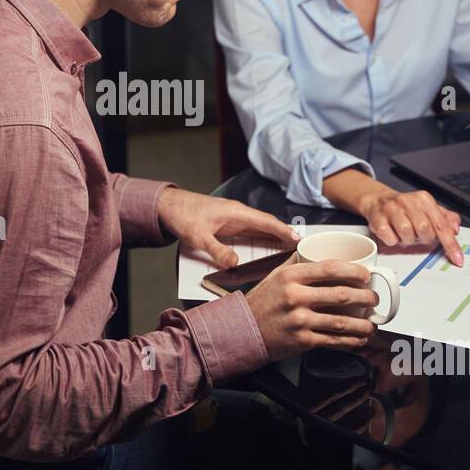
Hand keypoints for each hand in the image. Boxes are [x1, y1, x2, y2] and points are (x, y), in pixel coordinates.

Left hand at [155, 187, 299, 267]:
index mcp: (236, 213)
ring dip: (273, 237)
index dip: (283, 231)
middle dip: (283, 235)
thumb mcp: (198, 236)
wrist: (168, 205)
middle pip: (266, 225)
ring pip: (258, 228)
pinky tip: (265, 246)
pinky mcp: (227, 224)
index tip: (298, 239)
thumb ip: (217, 250)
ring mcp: (233, 218)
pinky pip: (248, 232)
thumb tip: (234, 263)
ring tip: (288, 249)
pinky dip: (260, 238)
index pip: (266, 222)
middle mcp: (238, 214)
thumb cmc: (183, 215)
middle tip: (300, 248)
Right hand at [244, 254, 379, 361]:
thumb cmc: (263, 301)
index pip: (330, 268)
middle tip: (374, 298)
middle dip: (365, 297)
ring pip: (341, 321)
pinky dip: (351, 340)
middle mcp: (296, 296)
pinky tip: (360, 338)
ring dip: (363, 323)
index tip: (366, 274)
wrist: (243, 329)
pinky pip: (333, 340)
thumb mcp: (276, 275)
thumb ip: (297, 263)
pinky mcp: (302, 340)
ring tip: (372, 322)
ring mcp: (299, 320)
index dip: (354, 271)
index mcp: (292, 276)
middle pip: (341, 294)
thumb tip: (316, 250)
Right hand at [360, 186, 463, 264]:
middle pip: (425, 230)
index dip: (451, 245)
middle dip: (424, 238)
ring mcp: (391, 209)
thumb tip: (455, 229)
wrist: (379, 200)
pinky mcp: (377, 219)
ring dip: (407, 239)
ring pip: (407, 234)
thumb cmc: (406, 208)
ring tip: (404, 233)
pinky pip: (390, 238)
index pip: (442, 225)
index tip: (457, 258)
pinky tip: (393, 233)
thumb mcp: (428, 209)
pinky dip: (393, 240)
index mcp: (424, 200)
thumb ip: (446, 219)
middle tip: (418, 235)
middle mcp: (408, 201)